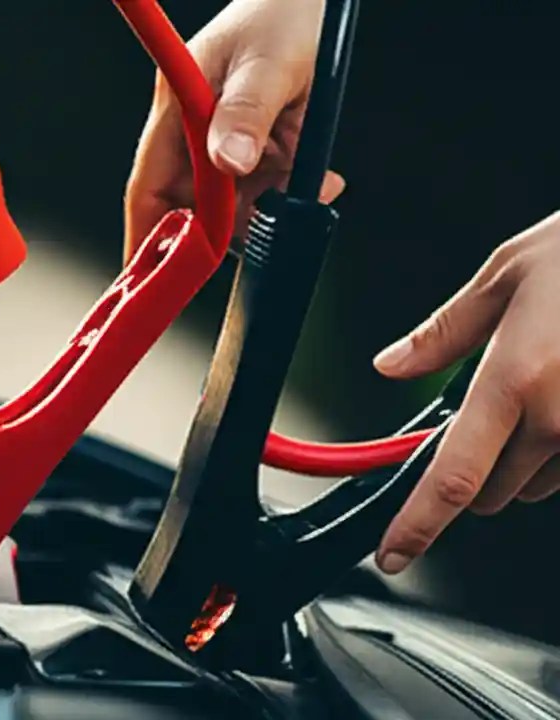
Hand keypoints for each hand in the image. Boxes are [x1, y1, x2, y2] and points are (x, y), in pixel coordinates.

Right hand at [124, 0, 345, 261]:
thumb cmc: (283, 12)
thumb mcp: (268, 63)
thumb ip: (247, 114)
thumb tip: (228, 163)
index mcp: (178, 108)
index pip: (150, 187)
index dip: (146, 238)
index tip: (148, 282)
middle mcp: (193, 128)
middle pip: (194, 204)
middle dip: (231, 224)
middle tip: (267, 232)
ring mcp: (223, 137)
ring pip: (234, 200)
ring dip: (271, 205)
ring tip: (310, 184)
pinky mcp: (254, 140)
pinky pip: (265, 185)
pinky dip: (289, 191)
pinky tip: (315, 177)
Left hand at [374, 210, 559, 573]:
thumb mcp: (506, 276)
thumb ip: (444, 334)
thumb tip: (392, 365)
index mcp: (513, 381)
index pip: (451, 479)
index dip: (417, 525)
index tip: (394, 553)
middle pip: (492, 489)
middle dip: (476, 467)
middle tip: (490, 410)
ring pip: (539, 482)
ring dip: (528, 456)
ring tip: (548, 385)